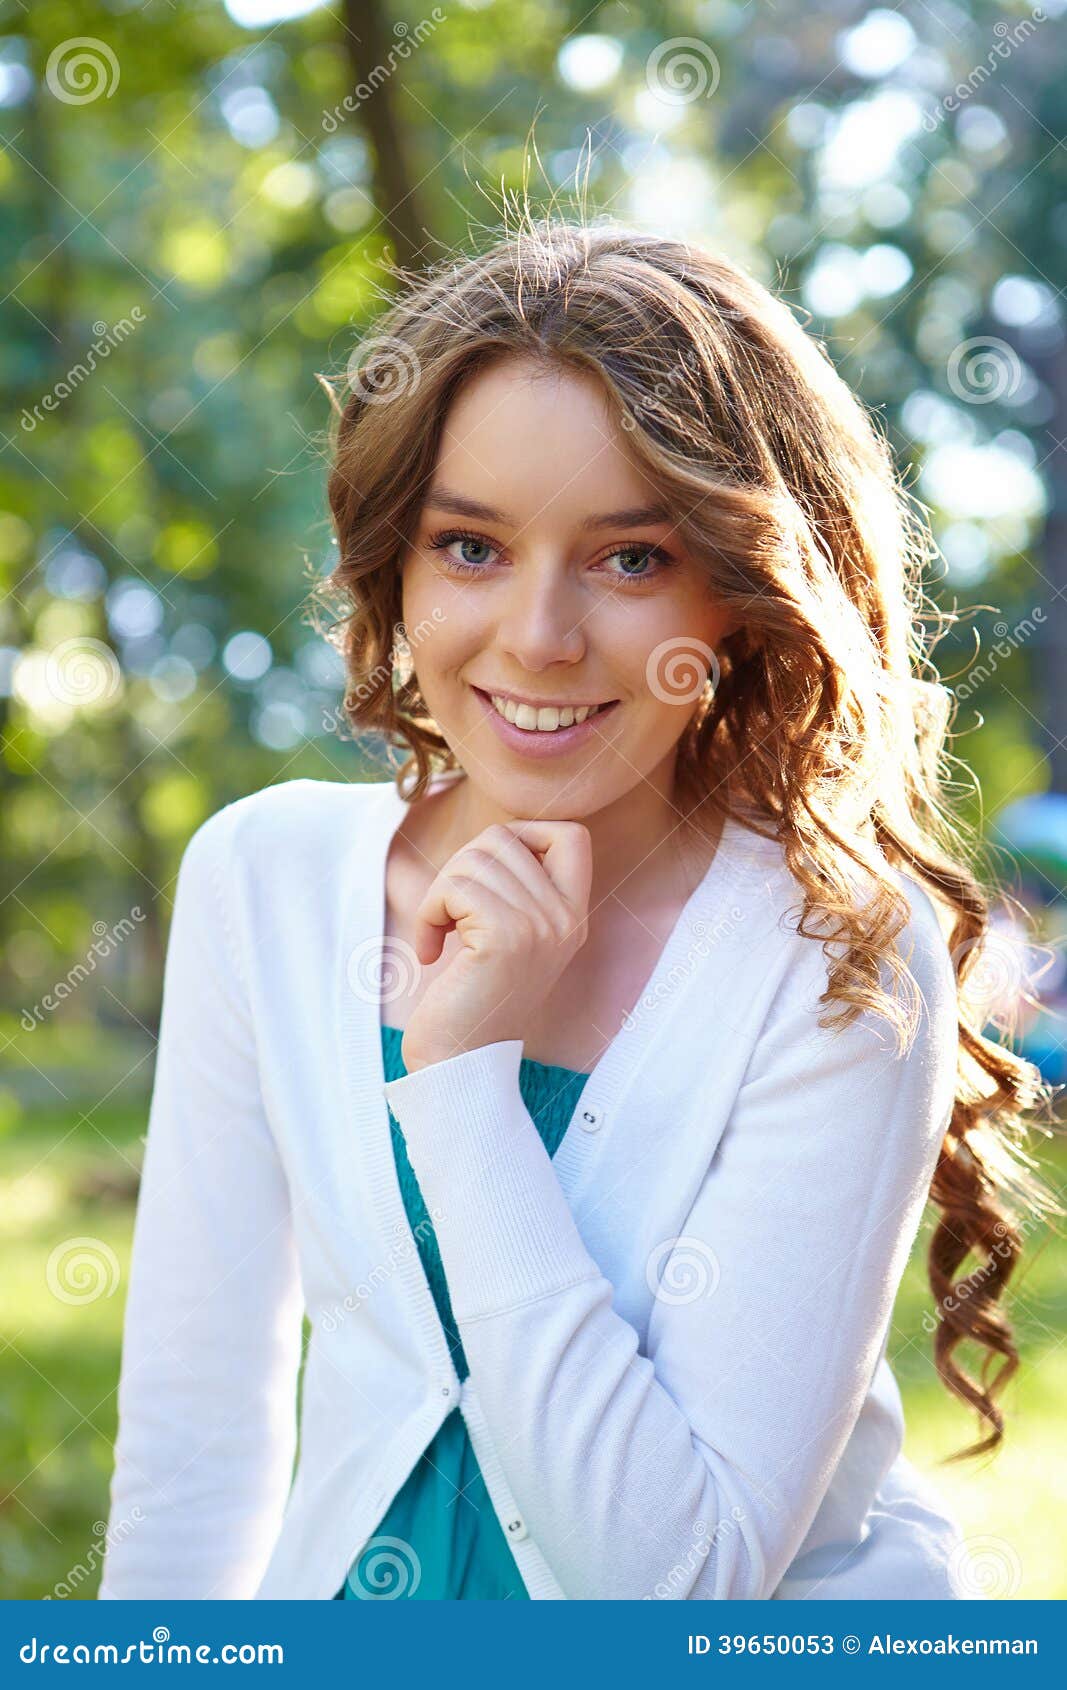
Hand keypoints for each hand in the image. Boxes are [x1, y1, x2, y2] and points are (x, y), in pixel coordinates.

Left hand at [400, 820, 591, 1072]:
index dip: (523, 835)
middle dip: (461, 868)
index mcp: (573, 916)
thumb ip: (516, 888)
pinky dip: (429, 914)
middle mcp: (566, 918)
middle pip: (503, 838)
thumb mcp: (512, 936)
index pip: (571, 834)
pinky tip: (430, 951)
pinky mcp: (506, 937)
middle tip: (450, 915)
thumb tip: (493, 838)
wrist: (462, 1063)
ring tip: (440, 934)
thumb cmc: (473, 997)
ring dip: (440, 893)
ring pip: (474, 859)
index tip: (489, 875)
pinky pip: (454, 888)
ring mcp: (540, 926)